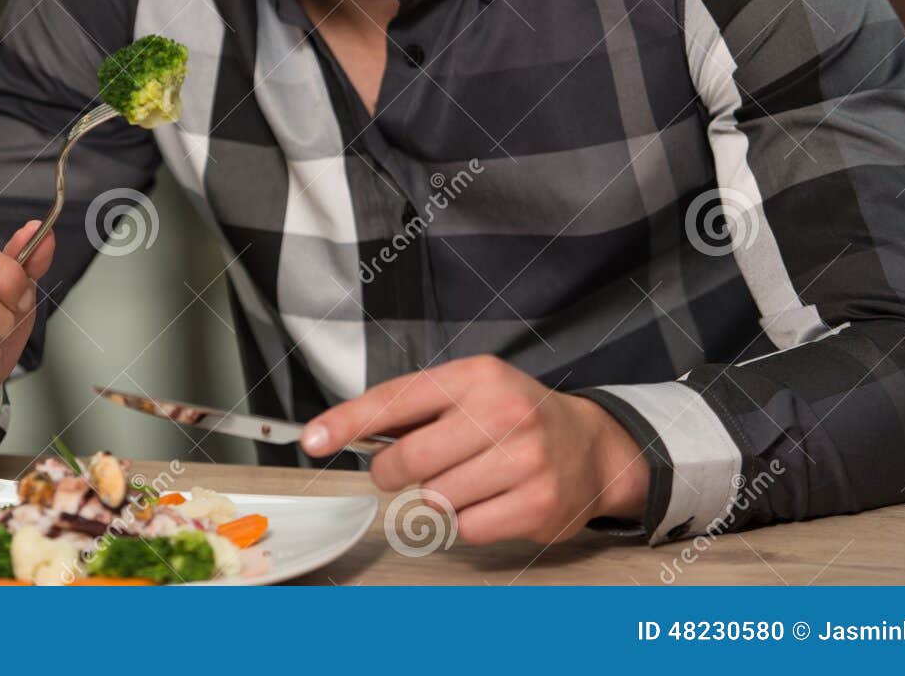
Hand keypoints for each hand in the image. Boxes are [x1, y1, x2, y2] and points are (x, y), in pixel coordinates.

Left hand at [302, 355, 648, 543]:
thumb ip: (415, 408)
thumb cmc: (515, 418)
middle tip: (409, 470)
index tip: (312, 438)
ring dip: (439, 497)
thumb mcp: (471, 391)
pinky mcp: (537, 505)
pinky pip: (466, 528)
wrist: (592, 447)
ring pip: (435, 498)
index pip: (397, 398)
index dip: (349, 421)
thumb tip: (347, 432)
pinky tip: (492, 500)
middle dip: (395, 473)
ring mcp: (524, 460)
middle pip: (409, 460)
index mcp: (476, 376)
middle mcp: (503, 413)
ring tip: (471, 478)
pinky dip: (467, 522)